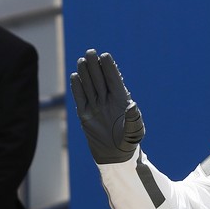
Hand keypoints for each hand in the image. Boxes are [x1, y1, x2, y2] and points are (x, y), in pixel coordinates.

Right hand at [70, 50, 144, 164]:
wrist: (115, 156)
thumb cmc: (128, 142)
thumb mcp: (134, 132)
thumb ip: (133, 119)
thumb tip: (132, 106)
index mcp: (121, 100)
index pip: (114, 80)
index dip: (109, 68)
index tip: (105, 56)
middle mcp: (107, 100)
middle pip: (100, 79)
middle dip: (95, 65)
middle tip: (90, 52)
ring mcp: (96, 106)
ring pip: (89, 86)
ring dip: (85, 73)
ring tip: (81, 61)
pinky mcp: (85, 115)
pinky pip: (80, 99)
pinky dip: (77, 89)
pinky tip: (74, 77)